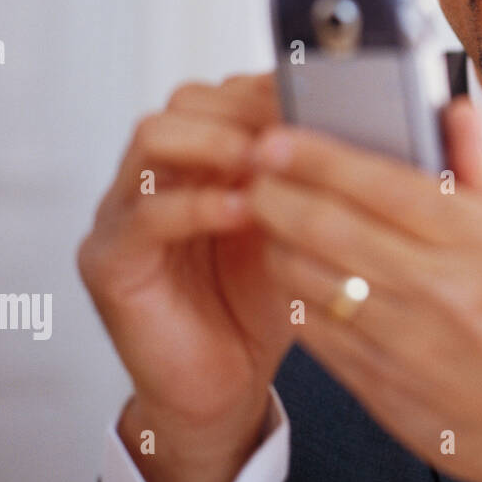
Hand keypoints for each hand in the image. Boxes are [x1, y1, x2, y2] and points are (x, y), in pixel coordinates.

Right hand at [76, 73, 296, 481]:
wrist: (222, 392)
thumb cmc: (261, 308)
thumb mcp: (297, 230)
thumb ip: (310, 183)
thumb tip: (371, 133)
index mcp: (200, 161)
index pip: (224, 92)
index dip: (269, 89)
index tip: (319, 98)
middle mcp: (156, 176)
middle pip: (186, 101)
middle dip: (247, 107)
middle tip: (295, 129)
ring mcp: (124, 212)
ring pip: (155, 136)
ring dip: (219, 141)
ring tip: (267, 162)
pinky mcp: (110, 260)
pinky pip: (145, 213)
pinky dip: (199, 204)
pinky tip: (243, 211)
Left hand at [241, 96, 481, 481]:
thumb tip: (454, 110)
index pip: (382, 184)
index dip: (318, 155)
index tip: (280, 135)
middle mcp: (442, 290)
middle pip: (330, 226)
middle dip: (276, 190)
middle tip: (252, 169)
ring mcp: (406, 341)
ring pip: (310, 277)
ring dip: (276, 240)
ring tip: (269, 217)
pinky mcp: (380, 384)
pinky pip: (315, 330)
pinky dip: (295, 293)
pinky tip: (294, 271)